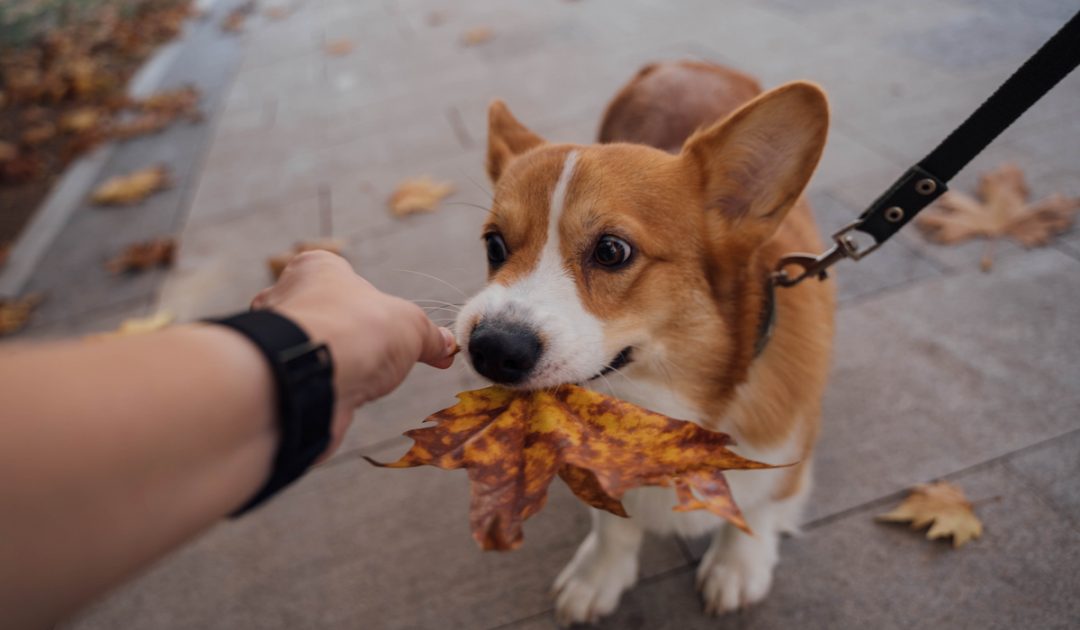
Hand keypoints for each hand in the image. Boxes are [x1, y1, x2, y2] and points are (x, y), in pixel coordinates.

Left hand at [250, 250, 456, 454]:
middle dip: (349, 335)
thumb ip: (428, 336)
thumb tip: (446, 345)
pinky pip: (299, 383)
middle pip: (322, 314)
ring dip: (334, 366)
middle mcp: (286, 300)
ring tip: (361, 380)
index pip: (338, 274)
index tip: (390, 323)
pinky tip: (340, 400)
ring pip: (308, 351)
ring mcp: (274, 342)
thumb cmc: (355, 331)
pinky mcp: (273, 381)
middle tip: (377, 354)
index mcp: (316, 270)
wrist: (310, 377)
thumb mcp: (411, 327)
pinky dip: (320, 392)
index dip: (367, 298)